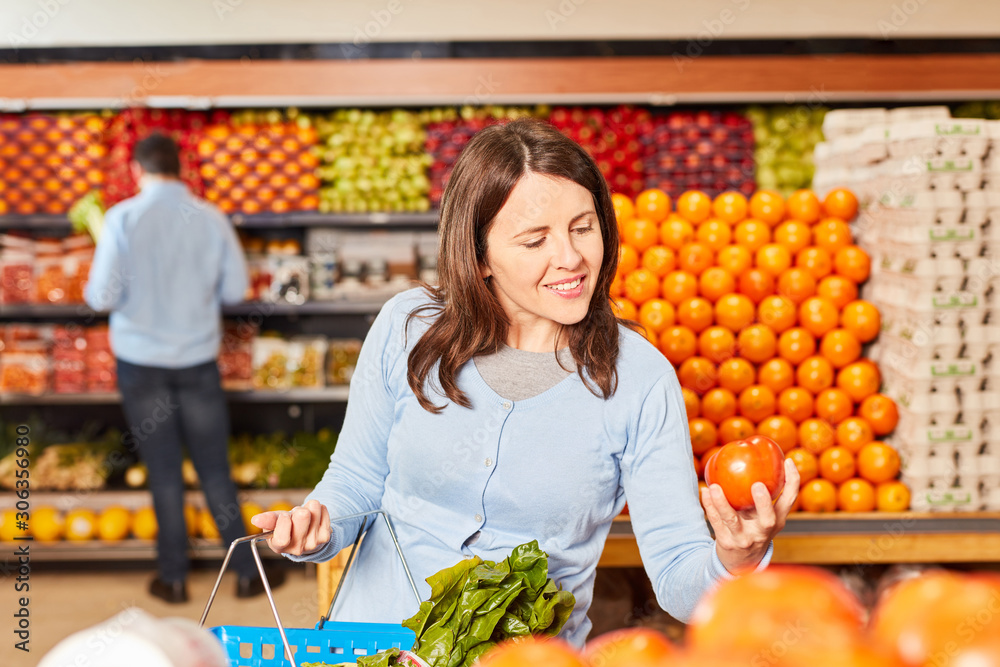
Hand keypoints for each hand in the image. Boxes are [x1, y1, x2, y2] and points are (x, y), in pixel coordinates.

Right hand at [251, 499, 331, 555]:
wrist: (306, 533)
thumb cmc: (288, 527)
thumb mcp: (275, 523)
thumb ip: (267, 521)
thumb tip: (255, 520)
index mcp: (280, 546)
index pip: (282, 538)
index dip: (284, 521)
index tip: (284, 516)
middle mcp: (297, 548)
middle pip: (303, 517)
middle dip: (297, 509)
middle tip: (296, 514)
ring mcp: (313, 543)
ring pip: (314, 508)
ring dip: (309, 507)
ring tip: (305, 515)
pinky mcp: (325, 536)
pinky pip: (323, 510)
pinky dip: (319, 509)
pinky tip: (315, 517)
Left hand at [701, 458, 799, 574]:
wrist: (740, 562)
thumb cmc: (753, 527)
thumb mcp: (762, 515)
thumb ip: (763, 494)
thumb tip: (756, 457)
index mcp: (777, 521)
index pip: (790, 501)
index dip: (793, 482)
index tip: (789, 461)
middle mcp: (764, 532)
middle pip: (768, 519)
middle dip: (764, 503)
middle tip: (757, 485)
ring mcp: (745, 539)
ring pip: (733, 521)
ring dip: (722, 503)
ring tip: (714, 487)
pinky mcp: (727, 543)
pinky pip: (716, 522)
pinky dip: (709, 507)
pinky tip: (704, 491)